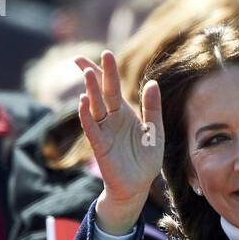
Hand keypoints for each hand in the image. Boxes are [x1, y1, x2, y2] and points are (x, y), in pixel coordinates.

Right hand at [75, 50, 163, 232]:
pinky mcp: (100, 146)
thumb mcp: (155, 131)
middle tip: (85, 58)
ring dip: (90, 91)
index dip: (105, 71)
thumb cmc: (145, 159)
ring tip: (87, 74)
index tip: (103, 54)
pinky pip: (91, 128)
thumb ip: (153, 108)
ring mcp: (104, 131)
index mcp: (124, 113)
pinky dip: (86, 115)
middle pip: (101, 92)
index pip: (112, 87)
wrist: (138, 186)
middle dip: (95, 75)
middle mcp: (111, 119)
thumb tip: (152, 82)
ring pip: (94, 107)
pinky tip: (83, 102)